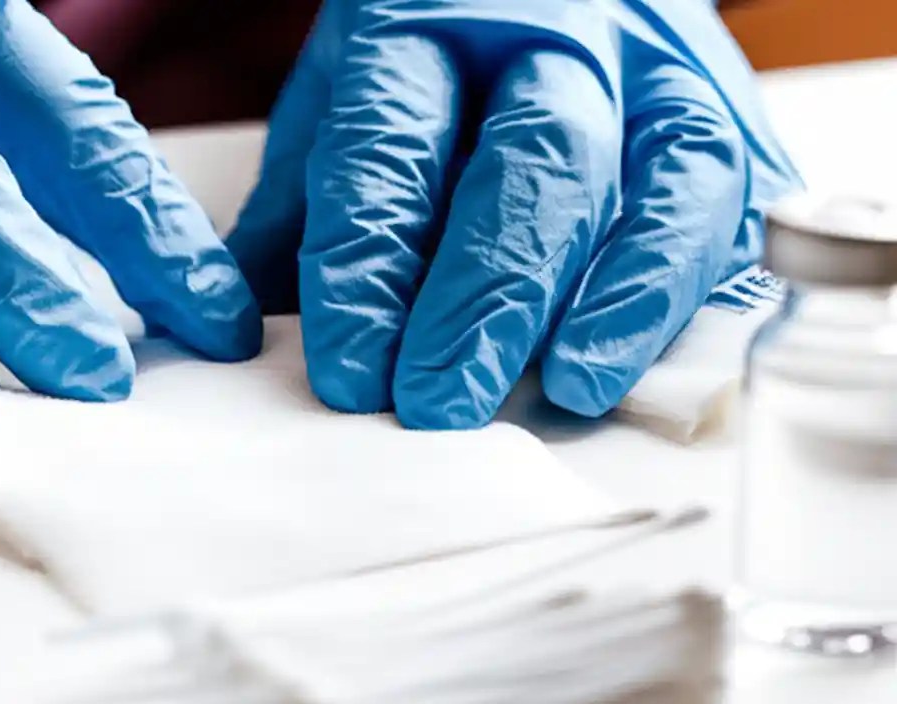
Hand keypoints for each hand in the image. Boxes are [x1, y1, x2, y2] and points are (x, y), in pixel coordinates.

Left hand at [227, 0, 800, 428]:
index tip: (352, 374)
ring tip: (563, 388)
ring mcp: (649, 72)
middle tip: (441, 400)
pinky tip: (632, 355)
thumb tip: (246, 323)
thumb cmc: (436, 56)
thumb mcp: (346, 97)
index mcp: (424, 25)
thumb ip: (306, 204)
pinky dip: (679, 284)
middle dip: (484, 295)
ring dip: (606, 296)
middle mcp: (549, 40)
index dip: (371, 269)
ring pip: (646, 178)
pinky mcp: (721, 114)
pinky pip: (720, 200)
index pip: (394, 150)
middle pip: (529, 165)